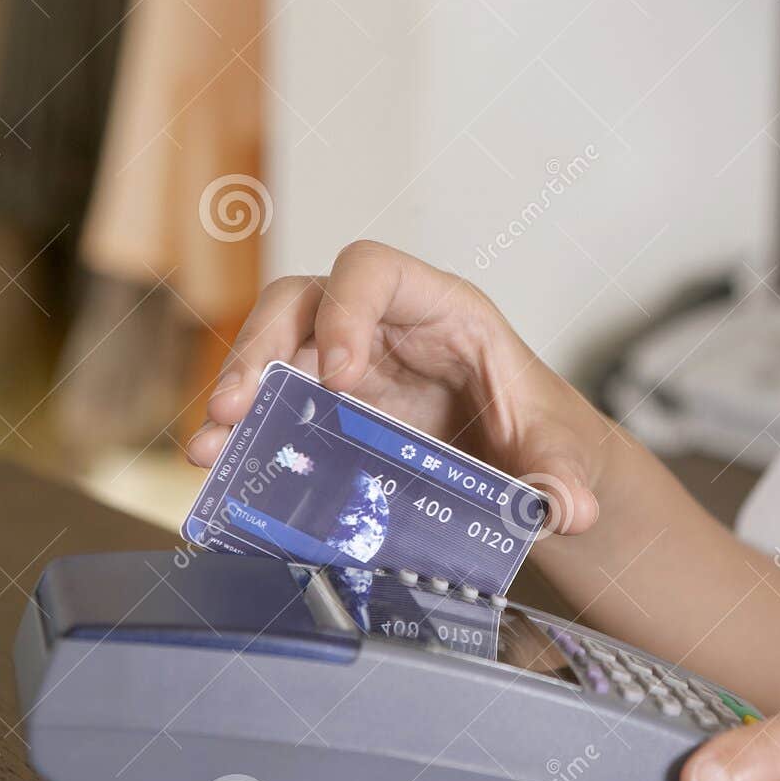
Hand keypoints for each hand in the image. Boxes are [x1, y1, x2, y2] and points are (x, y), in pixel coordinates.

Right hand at [186, 240, 609, 533]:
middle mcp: (386, 326)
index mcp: (443, 311)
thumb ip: (562, 477)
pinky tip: (219, 463)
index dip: (346, 308)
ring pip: (274, 347)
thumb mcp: (560, 452)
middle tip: (240, 406)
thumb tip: (567, 510)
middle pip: (303, 301)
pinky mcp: (330, 407)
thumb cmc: (542, 431)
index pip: (375, 269)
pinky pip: (274, 402)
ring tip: (212, 443)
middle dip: (262, 347)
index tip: (339, 375)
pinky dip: (244, 430)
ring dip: (239, 390)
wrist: (532, 467)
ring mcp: (350, 363)